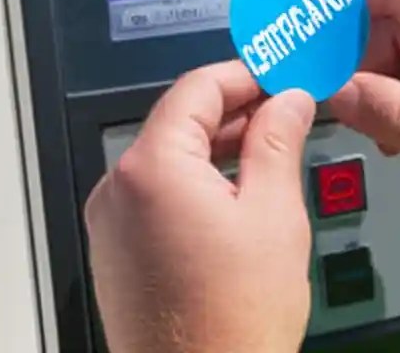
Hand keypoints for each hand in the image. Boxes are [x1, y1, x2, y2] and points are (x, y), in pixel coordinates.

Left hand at [84, 61, 316, 352]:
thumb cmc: (232, 322)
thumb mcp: (274, 214)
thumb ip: (278, 141)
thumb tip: (288, 101)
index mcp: (152, 168)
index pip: (197, 89)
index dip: (246, 75)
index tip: (281, 76)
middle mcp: (118, 189)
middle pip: (178, 122)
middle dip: (235, 113)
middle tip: (287, 114)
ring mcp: (111, 223)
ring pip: (168, 160)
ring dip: (217, 150)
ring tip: (270, 159)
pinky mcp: (115, 252)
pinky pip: (155, 196)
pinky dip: (195, 186)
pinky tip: (237, 200)